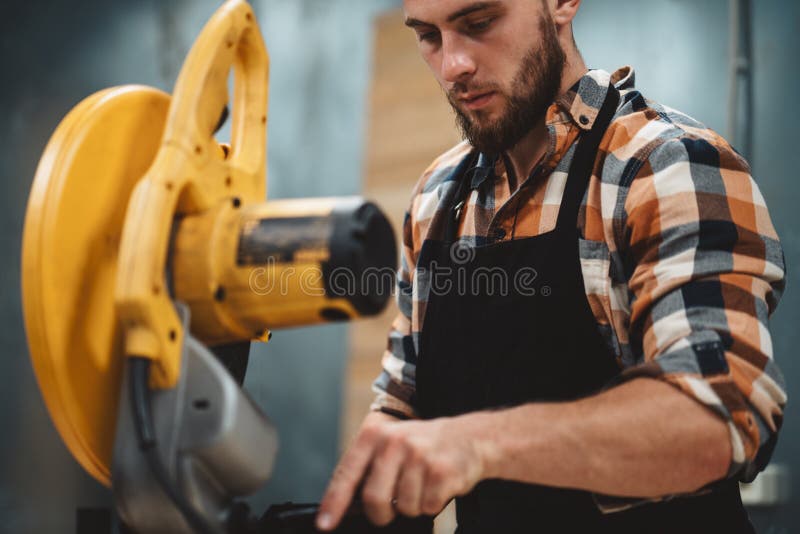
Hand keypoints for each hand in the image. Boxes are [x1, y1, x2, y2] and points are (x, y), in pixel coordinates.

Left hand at [316, 411, 489, 530]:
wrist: (470, 437)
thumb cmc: (422, 446)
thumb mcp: (390, 444)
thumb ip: (367, 469)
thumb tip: (342, 506)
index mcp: (375, 434)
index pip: (347, 473)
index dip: (334, 502)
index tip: (324, 524)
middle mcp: (395, 441)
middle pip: (374, 499)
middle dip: (381, 514)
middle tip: (390, 508)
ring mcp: (419, 455)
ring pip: (403, 507)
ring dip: (412, 506)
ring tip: (422, 484)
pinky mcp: (441, 471)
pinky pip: (427, 507)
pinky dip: (432, 504)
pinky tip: (438, 485)